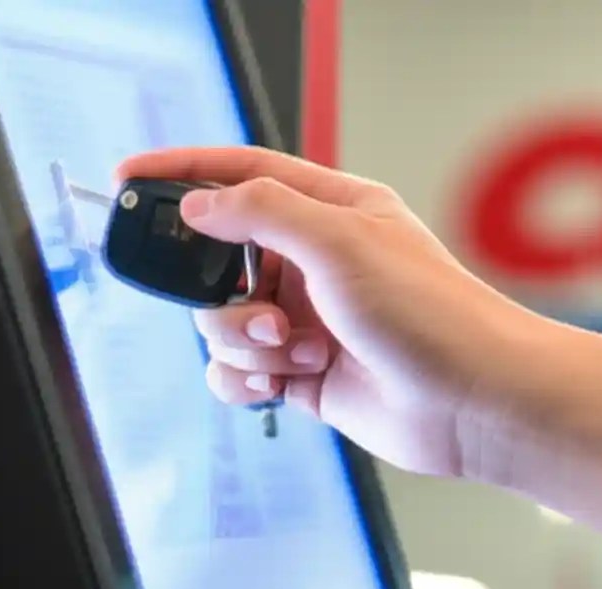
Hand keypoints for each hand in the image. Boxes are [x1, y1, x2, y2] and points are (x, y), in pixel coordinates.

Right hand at [117, 147, 541, 475]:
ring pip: (222, 322)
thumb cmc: (429, 312)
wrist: (474, 403)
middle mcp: (316, 264)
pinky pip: (237, 372)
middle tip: (263, 313)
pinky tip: (282, 384)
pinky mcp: (303, 376)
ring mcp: (307, 321)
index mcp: (332, 213)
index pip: (243, 176)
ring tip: (297, 353)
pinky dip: (245, 380)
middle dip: (222, 292)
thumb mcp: (340, 242)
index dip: (184, 173)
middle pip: (219, 261)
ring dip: (244, 342)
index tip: (128, 179)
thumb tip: (198, 205)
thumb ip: (261, 213)